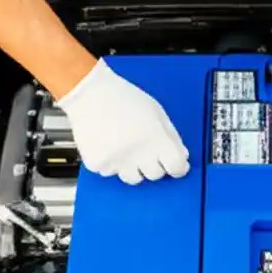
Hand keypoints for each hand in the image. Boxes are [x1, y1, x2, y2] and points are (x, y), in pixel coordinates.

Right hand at [55, 59, 189, 183]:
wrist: (89, 93)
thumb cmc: (123, 98)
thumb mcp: (156, 111)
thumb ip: (172, 136)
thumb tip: (182, 157)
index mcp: (156, 138)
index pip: (177, 167)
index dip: (178, 167)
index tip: (174, 165)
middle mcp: (138, 152)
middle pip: (155, 175)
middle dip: (154, 164)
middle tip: (144, 148)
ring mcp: (117, 161)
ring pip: (133, 178)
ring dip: (133, 167)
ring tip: (125, 147)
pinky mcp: (98, 164)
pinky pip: (110, 173)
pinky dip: (111, 163)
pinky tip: (108, 145)